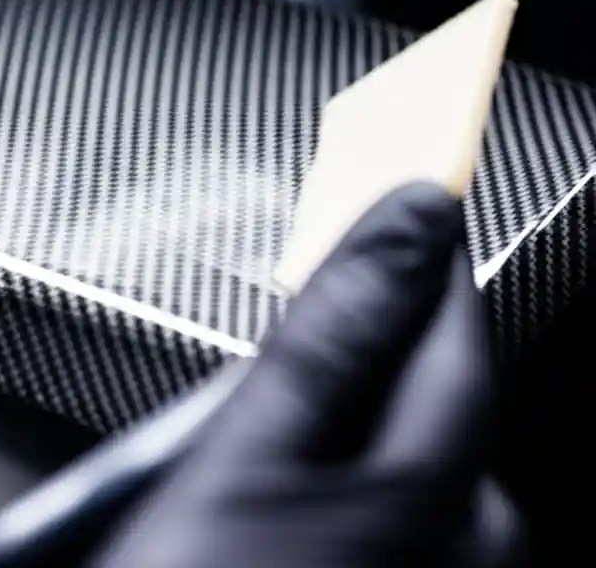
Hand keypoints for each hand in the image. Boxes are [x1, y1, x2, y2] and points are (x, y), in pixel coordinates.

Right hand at [95, 184, 522, 567]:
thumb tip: (405, 221)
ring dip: (338, 422)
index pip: (446, 321)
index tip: (398, 175)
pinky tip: (267, 512)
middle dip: (362, 349)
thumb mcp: (243, 461)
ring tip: (246, 453)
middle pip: (424, 392)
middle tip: (278, 345)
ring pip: (397, 455)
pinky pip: (379, 508)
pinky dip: (332, 478)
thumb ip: (330, 337)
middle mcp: (463, 541)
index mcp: (434, 488)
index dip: (413, 247)